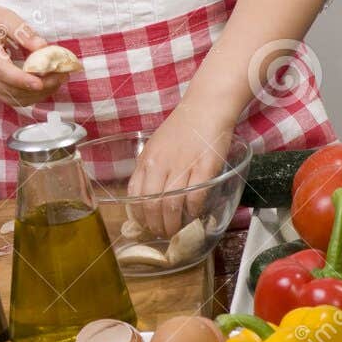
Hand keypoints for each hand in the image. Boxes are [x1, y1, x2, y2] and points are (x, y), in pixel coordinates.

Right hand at [0, 4, 65, 108]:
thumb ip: (21, 30)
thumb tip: (42, 46)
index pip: (0, 70)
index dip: (21, 78)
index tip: (40, 81)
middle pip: (8, 88)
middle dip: (37, 86)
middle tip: (60, 75)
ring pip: (10, 98)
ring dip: (36, 94)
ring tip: (57, 79)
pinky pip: (9, 98)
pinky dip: (29, 96)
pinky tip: (45, 86)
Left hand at [126, 104, 235, 237]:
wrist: (205, 108)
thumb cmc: (180, 127)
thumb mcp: (155, 146)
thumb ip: (150, 169)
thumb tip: (146, 195)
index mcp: (147, 159)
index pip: (135, 195)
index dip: (138, 216)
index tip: (144, 226)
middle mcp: (161, 164)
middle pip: (152, 204)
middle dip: (155, 225)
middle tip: (162, 234)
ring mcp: (183, 166)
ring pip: (172, 205)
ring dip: (173, 224)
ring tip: (176, 232)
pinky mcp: (204, 168)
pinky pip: (196, 197)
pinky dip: (193, 212)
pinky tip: (194, 216)